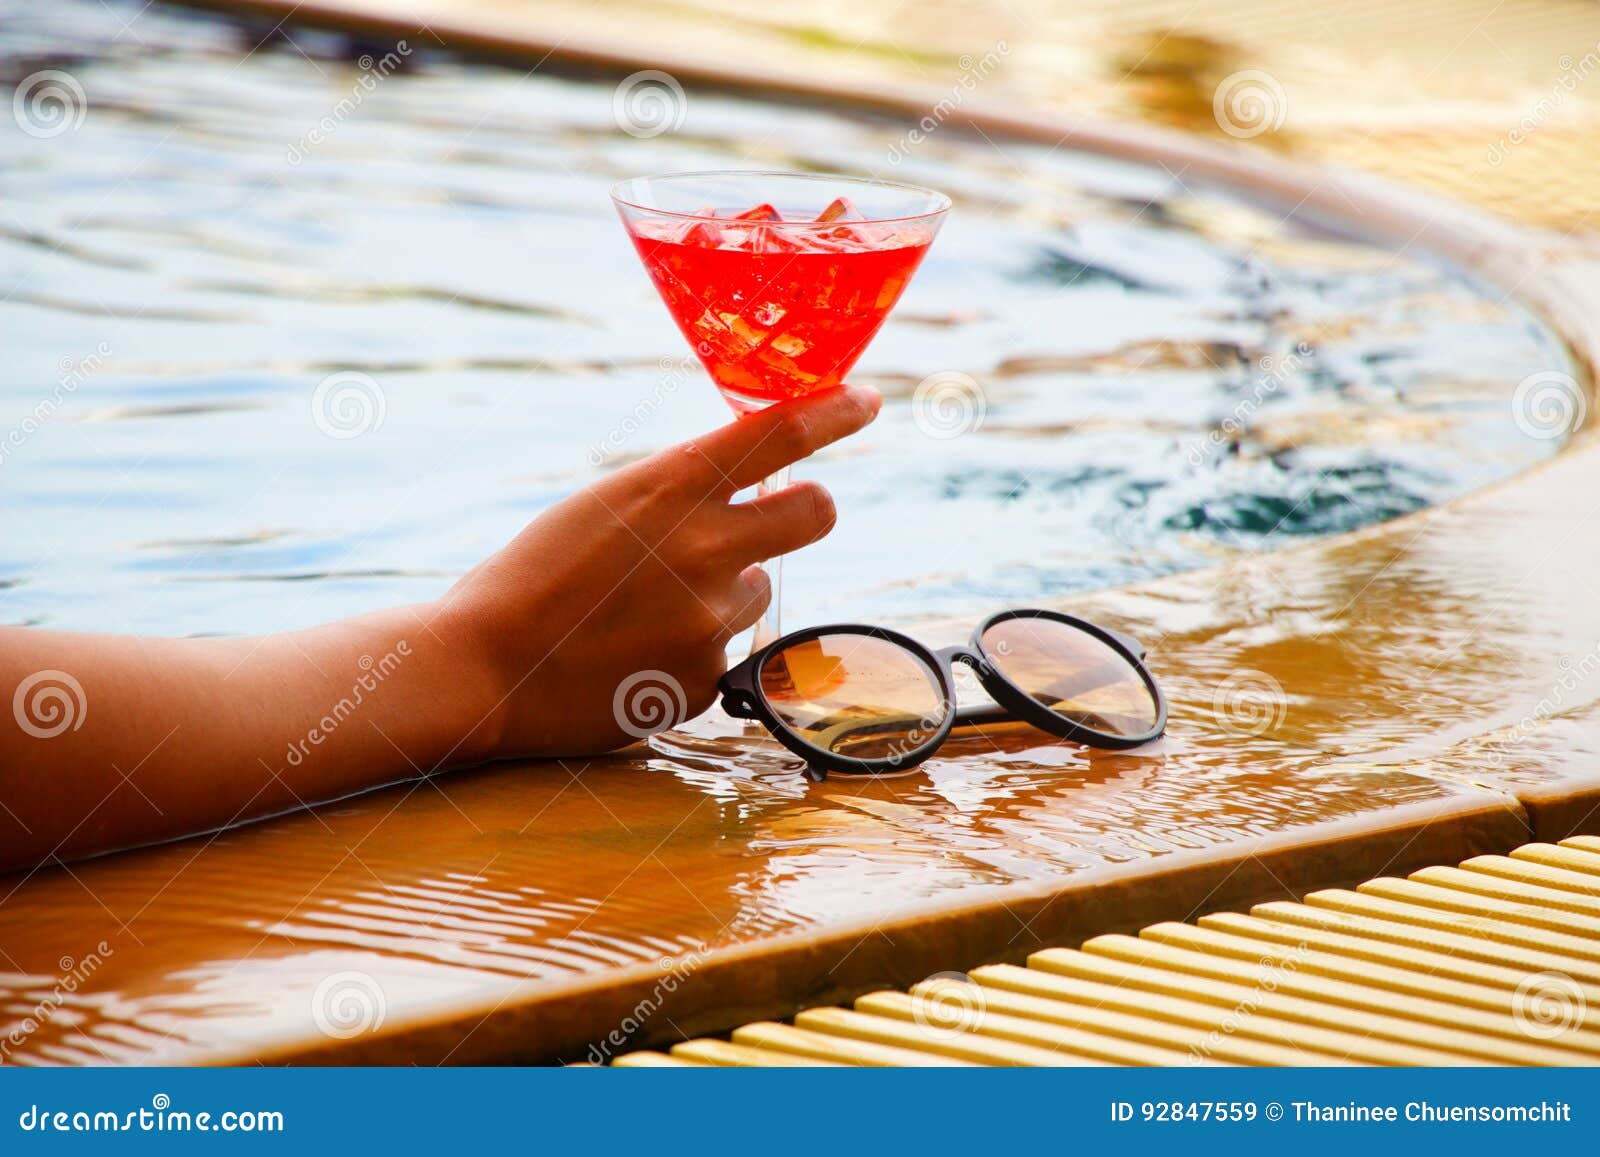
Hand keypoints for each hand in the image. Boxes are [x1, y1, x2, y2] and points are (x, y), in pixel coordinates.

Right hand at [435, 383, 881, 759]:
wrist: (482, 670)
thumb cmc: (531, 578)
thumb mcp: (603, 505)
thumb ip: (677, 494)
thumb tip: (743, 486)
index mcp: (669, 487)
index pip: (780, 433)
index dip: (834, 410)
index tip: (862, 399)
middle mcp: (704, 548)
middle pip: (816, 512)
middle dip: (807, 505)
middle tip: (785, 509)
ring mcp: (711, 619)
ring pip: (755, 587)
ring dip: (720, 590)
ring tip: (644, 608)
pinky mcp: (706, 678)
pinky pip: (723, 648)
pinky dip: (688, 646)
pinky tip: (632, 652)